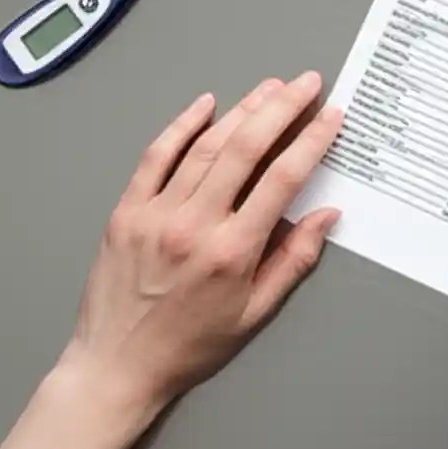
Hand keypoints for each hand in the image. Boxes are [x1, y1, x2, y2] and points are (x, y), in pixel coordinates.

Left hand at [0, 72, 343, 448]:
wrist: (116, 365)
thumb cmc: (191, 345)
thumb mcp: (255, 312)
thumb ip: (294, 260)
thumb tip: (326, 216)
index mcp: (232, 251)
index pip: (282, 179)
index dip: (311, 141)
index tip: (331, 116)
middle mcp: (194, 224)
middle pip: (246, 149)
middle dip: (281, 109)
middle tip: (306, 83)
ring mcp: (156, 213)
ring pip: (206, 147)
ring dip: (242, 111)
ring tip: (270, 88)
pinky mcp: (126, 210)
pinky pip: (156, 156)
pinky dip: (182, 126)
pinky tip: (206, 104)